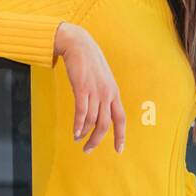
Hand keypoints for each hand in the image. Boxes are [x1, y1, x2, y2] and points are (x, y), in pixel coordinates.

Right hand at [53, 22, 125, 153]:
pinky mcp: (82, 88)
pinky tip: (75, 131)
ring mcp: (95, 91)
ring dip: (84, 133)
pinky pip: (81, 112)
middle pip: (105, 124)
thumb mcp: (102, 79)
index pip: (120, 119)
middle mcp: (107, 94)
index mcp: (114, 93)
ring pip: (92, 120)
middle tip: (88, 149)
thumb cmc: (89, 62)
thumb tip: (99, 112)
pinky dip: (78, 124)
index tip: (119, 150)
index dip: (120, 136)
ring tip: (78, 139)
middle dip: (97, 140)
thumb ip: (103, 94)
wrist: (78, 45)